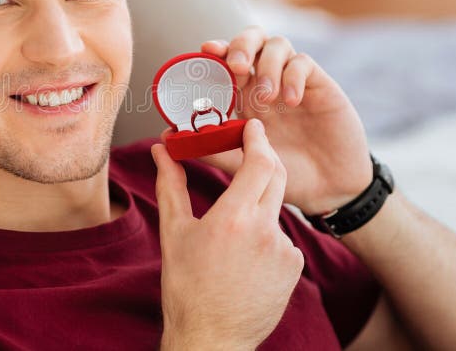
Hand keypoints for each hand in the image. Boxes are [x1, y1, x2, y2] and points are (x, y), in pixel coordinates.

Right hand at [153, 119, 303, 349]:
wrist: (212, 337)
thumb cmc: (186, 288)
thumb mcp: (174, 232)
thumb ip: (171, 185)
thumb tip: (162, 152)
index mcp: (232, 219)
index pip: (259, 163)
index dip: (257, 139)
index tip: (252, 126)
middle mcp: (264, 231)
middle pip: (275, 176)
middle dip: (263, 159)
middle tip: (249, 151)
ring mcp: (284, 250)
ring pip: (275, 208)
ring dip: (259, 205)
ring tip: (232, 235)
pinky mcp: (294, 267)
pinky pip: (282, 237)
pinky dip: (266, 236)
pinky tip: (245, 258)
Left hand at [171, 26, 372, 214]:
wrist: (330, 190)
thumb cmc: (286, 174)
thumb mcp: (241, 164)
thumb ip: (209, 147)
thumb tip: (169, 134)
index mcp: (244, 96)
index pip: (227, 59)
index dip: (216, 50)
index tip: (205, 51)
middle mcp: (267, 82)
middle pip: (252, 40)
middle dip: (241, 46)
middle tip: (237, 67)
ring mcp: (294, 82)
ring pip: (277, 44)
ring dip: (266, 64)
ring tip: (265, 95)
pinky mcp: (320, 86)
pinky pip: (303, 63)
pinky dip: (292, 76)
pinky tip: (289, 100)